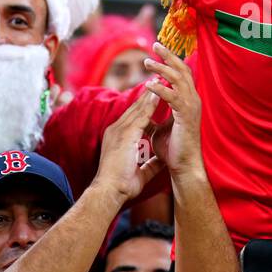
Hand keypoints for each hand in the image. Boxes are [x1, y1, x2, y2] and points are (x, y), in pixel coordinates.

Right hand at [91, 88, 164, 202]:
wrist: (109, 192)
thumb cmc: (122, 186)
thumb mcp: (140, 172)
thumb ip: (150, 164)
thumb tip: (162, 160)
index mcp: (119, 139)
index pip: (134, 118)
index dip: (145, 106)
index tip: (155, 96)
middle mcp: (116, 131)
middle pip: (134, 108)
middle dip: (147, 94)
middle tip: (159, 79)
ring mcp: (119, 132)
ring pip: (137, 108)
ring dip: (150, 95)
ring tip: (160, 81)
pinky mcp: (124, 135)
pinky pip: (140, 116)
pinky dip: (149, 105)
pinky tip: (158, 95)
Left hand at [143, 42, 204, 179]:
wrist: (183, 168)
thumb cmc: (173, 151)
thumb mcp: (159, 129)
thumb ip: (153, 116)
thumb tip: (143, 110)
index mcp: (186, 101)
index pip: (180, 74)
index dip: (170, 61)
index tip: (156, 51)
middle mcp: (192, 100)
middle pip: (182, 70)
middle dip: (169, 56)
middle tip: (155, 44)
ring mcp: (191, 107)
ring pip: (178, 79)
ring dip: (163, 68)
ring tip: (148, 62)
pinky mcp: (186, 116)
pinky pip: (174, 97)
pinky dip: (161, 89)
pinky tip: (149, 84)